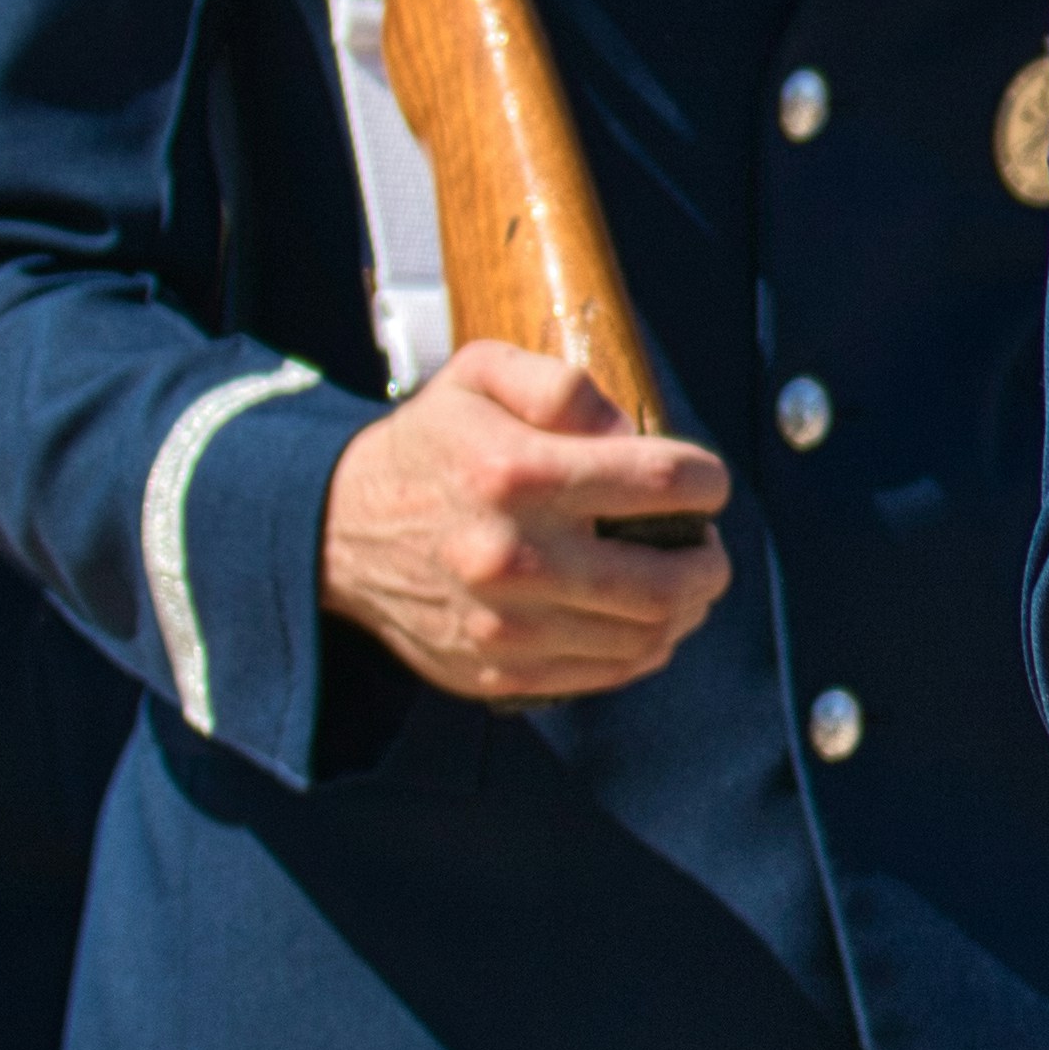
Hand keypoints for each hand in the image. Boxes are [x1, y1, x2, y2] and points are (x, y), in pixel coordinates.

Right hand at [318, 342, 732, 704]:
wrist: (337, 532)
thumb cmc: (431, 444)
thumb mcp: (481, 374)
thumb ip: (564, 386)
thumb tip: (629, 434)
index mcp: (517, 474)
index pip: (657, 483)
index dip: (706, 480)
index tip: (708, 481)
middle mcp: (513, 558)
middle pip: (664, 582)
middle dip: (710, 563)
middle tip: (710, 546)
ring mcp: (504, 628)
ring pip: (642, 637)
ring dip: (685, 611)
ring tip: (685, 584)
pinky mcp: (496, 674)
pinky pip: (602, 675)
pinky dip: (643, 651)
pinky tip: (646, 623)